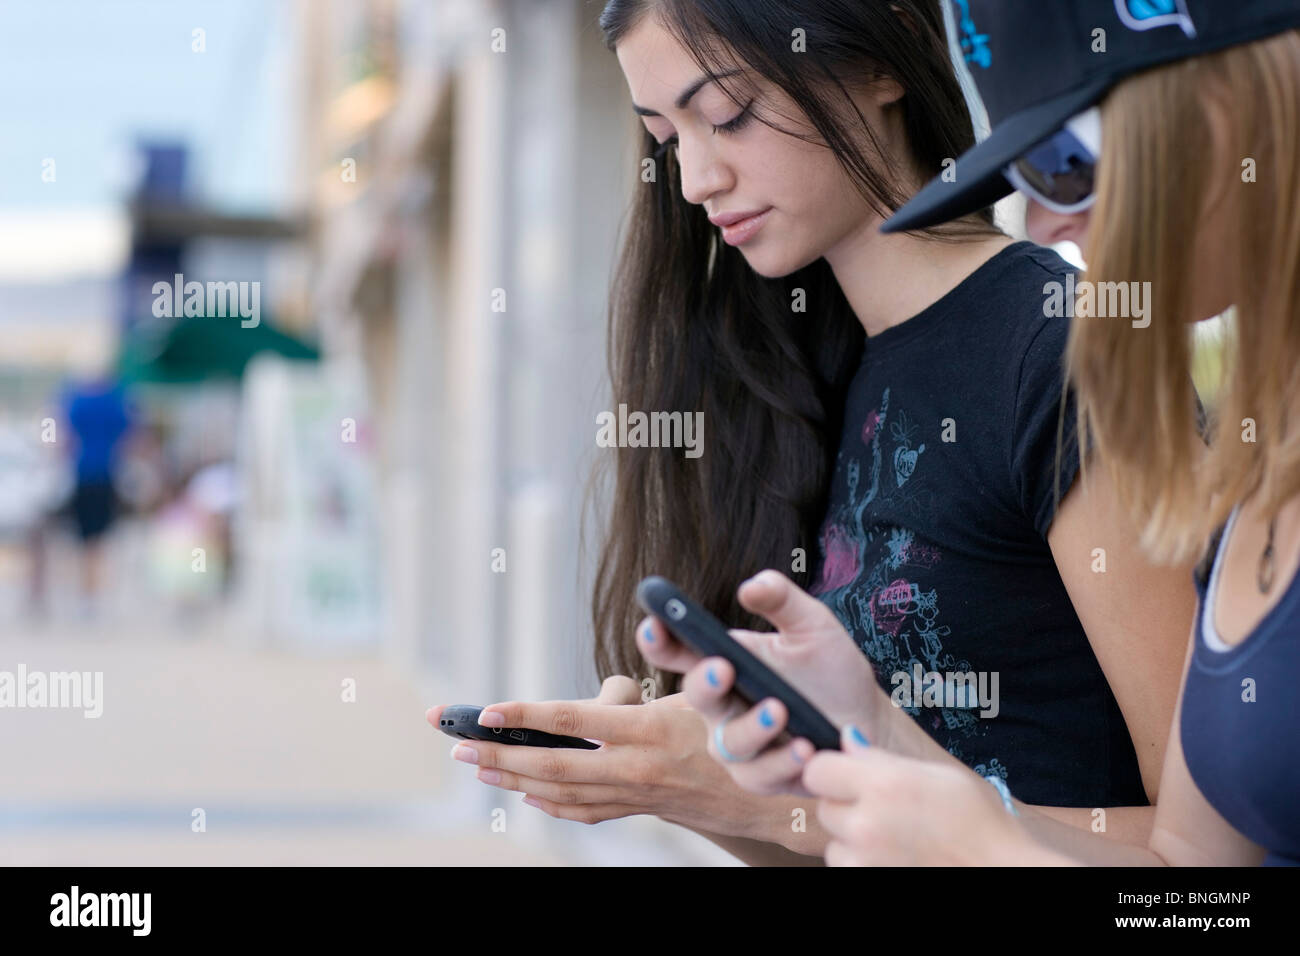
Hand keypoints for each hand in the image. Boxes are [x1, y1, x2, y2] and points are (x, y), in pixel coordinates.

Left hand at [425, 677, 771, 837]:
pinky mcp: (637, 809)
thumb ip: (655, 676)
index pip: (572, 720)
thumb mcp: (703, 688)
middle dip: (499, 756)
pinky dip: (547, 802)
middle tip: (458, 746)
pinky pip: (581, 810)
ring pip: (560, 792)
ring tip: (477, 766)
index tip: (487, 710)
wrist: (770, 794)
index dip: (525, 716)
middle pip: (552, 765)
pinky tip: (525, 793)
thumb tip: (607, 686)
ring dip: (513, 779)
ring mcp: (634, 795)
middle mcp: (636, 770)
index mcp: (649, 731)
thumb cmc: (738, 727)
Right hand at [638, 569, 890, 795]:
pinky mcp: (764, 777)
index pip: (677, 651)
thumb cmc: (830, 670)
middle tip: (723, 667)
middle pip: (697, 697)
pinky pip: (763, 775)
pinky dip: (782, 761)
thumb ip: (782, 600)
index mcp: (722, 662)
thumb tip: (751, 586)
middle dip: (704, 682)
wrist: (866, 718)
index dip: (658, 640)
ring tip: (779, 709)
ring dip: (751, 727)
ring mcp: (739, 745)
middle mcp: (721, 706)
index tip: (655, 625)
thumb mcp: (811, 626)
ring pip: (728, 743)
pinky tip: (804, 746)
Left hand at [804, 725, 1062, 865]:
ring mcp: (864, 860)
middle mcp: (866, 823)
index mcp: (884, 785)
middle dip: (845, 805)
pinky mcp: (865, 881)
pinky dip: (860, 862)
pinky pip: (845, 867)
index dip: (831, 770)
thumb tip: (847, 741)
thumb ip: (882, 759)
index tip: (847, 774)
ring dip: (851, 839)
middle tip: (882, 808)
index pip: (817, 769)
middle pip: (823, 806)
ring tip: (892, 837)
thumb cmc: (978, 822)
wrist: (1001, 870)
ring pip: (832, 842)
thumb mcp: (937, 773)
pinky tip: (891, 857)